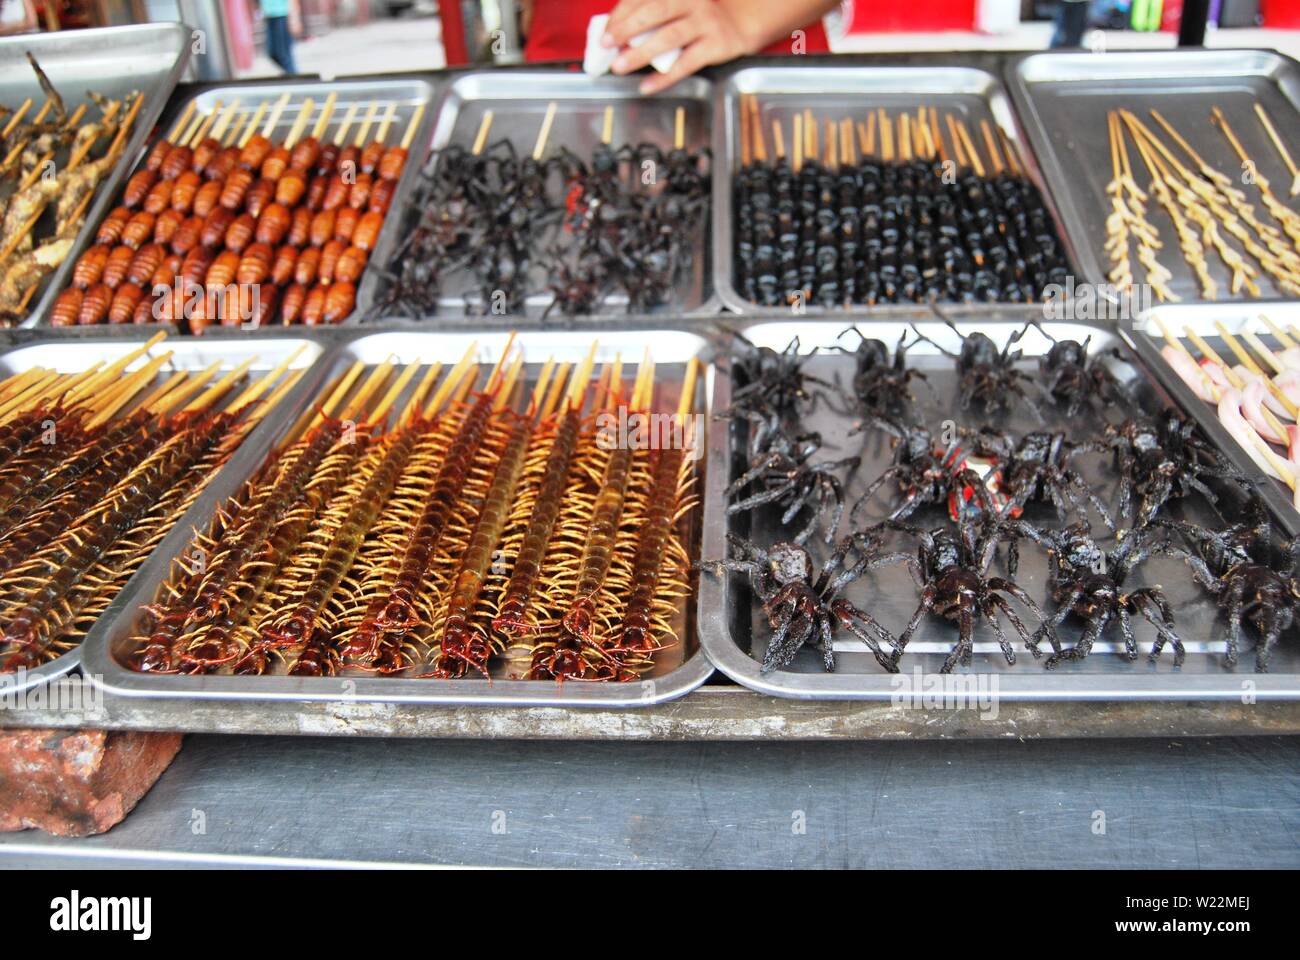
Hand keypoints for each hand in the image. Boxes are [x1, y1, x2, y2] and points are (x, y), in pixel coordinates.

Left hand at [603, 0, 754, 94]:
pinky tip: (647, 86)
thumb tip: (619, 38)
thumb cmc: (700, 18)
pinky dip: (664, 77)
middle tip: (606, 44)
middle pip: (655, 12)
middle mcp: (692, 2)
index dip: (621, 14)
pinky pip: (686, 64)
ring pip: (669, 37)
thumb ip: (653, 18)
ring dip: (642, 53)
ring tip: (620, 66)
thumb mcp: (678, 8)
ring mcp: (705, 23)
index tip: (605, 32)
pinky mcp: (715, 46)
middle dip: (627, 28)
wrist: (742, 23)